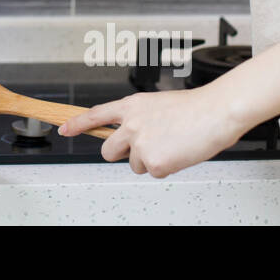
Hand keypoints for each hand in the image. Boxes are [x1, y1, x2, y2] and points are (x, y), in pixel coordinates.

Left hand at [56, 84, 247, 176]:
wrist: (216, 112)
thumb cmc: (195, 108)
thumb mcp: (158, 105)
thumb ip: (140, 119)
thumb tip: (132, 135)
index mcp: (131, 106)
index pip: (95, 115)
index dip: (77, 124)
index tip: (63, 130)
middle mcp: (130, 123)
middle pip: (108, 150)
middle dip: (121, 155)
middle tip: (142, 151)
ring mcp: (140, 143)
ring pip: (134, 165)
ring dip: (150, 161)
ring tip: (171, 146)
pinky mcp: (153, 162)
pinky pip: (154, 173)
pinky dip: (167, 168)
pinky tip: (178, 153)